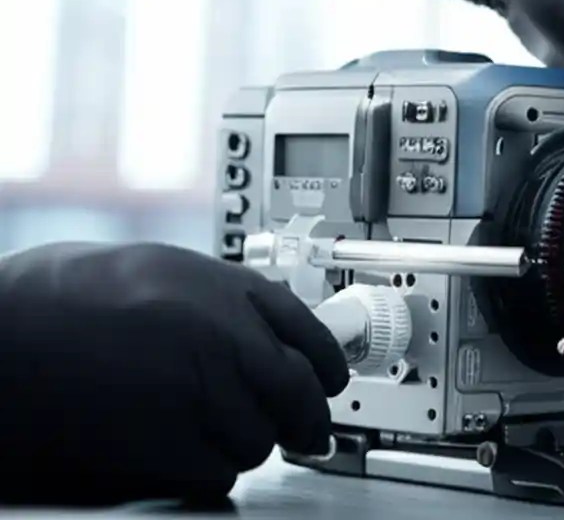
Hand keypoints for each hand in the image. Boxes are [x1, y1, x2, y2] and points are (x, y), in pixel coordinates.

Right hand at [0, 242, 348, 504]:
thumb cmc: (53, 302)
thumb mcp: (152, 272)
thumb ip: (216, 300)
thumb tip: (264, 331)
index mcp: (217, 284)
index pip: (306, 328)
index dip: (327, 361)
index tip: (332, 378)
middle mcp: (219, 334)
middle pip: (298, 390)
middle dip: (306, 414)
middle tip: (308, 428)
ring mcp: (197, 390)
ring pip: (261, 437)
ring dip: (249, 441)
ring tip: (213, 430)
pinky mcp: (166, 445)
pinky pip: (220, 470)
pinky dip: (210, 469)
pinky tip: (182, 452)